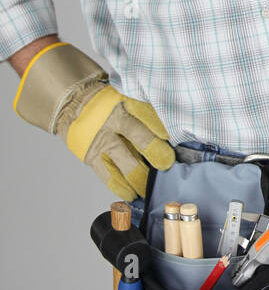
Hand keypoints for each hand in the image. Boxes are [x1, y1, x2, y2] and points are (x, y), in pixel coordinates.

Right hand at [13, 41, 174, 199]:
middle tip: (166, 163)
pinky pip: (108, 175)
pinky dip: (121, 186)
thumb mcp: (126, 97)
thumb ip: (146, 112)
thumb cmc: (109, 104)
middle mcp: (113, 119)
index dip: (161, 126)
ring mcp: (101, 139)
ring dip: (140, 176)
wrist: (72, 103)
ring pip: (123, 160)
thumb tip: (174, 135)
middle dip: (154, 151)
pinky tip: (132, 193)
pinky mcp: (91, 155)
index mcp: (125, 101)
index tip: (175, 139)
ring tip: (152, 186)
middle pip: (137, 135)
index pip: (146, 112)